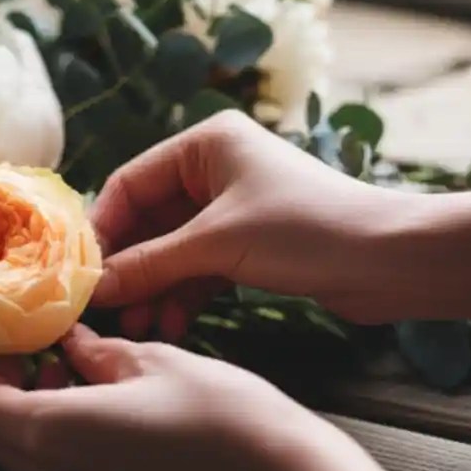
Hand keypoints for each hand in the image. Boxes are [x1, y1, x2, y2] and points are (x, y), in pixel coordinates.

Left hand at [0, 325, 428, 470]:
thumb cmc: (215, 408)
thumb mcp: (152, 359)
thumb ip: (96, 353)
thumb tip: (71, 345)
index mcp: (54, 431)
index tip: (23, 347)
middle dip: (13, 398)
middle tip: (55, 364)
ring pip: (29, 467)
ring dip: (40, 427)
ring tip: (89, 390)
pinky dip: (69, 455)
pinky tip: (115, 426)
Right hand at [89, 109, 410, 339]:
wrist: (389, 261)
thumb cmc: (305, 230)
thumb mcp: (216, 245)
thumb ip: (149, 264)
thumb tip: (93, 286)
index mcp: (206, 144)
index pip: (130, 182)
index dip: (104, 228)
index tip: (81, 272)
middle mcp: (216, 170)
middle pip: (148, 220)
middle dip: (129, 267)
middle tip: (105, 308)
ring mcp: (233, 209)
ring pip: (172, 250)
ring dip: (153, 287)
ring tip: (137, 325)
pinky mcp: (250, 245)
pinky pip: (199, 269)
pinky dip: (182, 295)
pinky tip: (169, 325)